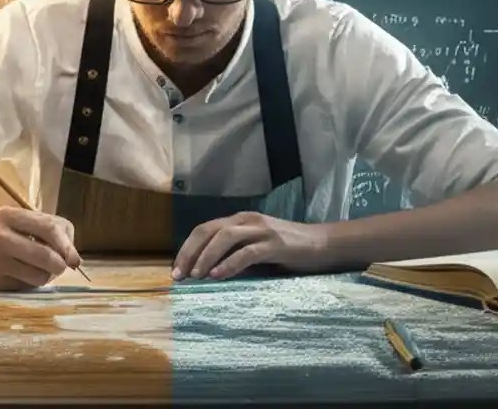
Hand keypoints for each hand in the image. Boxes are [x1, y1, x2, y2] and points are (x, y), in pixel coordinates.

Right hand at [0, 206, 81, 290]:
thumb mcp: (16, 219)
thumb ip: (46, 228)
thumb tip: (72, 255)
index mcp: (9, 215)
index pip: (49, 228)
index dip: (67, 245)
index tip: (75, 259)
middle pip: (45, 256)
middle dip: (59, 266)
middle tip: (60, 267)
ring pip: (37, 276)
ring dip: (46, 277)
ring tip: (39, 270)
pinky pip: (23, 287)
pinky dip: (28, 283)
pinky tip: (19, 274)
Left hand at [172, 211, 331, 281]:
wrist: (321, 245)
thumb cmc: (285, 251)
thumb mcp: (254, 249)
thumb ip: (233, 254)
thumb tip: (204, 274)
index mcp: (238, 220)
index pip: (204, 229)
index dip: (187, 248)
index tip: (176, 271)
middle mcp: (246, 220)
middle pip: (208, 230)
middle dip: (190, 252)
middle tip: (179, 276)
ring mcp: (261, 230)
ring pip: (224, 237)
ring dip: (206, 257)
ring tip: (196, 276)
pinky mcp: (275, 244)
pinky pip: (247, 252)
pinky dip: (229, 264)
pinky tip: (218, 275)